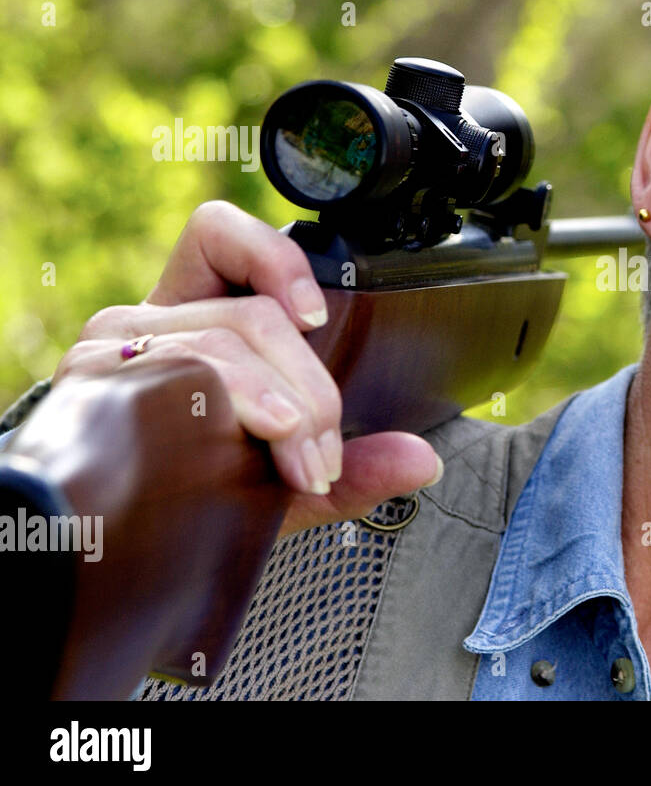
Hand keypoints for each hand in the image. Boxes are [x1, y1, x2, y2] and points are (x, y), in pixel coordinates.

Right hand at [52, 200, 442, 533]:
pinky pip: (177, 367)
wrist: (116, 551)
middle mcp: (143, 322)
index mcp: (188, 316)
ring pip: (226, 340)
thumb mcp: (285, 480)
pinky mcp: (92, 382)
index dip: (275, 256)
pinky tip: (254, 440)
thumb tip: (424, 462)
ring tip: (300, 467)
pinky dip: (236, 401)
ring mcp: (112, 350)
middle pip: (253, 315)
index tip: (318, 318)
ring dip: (284, 407)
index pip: (218, 234)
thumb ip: (354, 468)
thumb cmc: (195, 497)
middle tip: (320, 458)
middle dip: (311, 388)